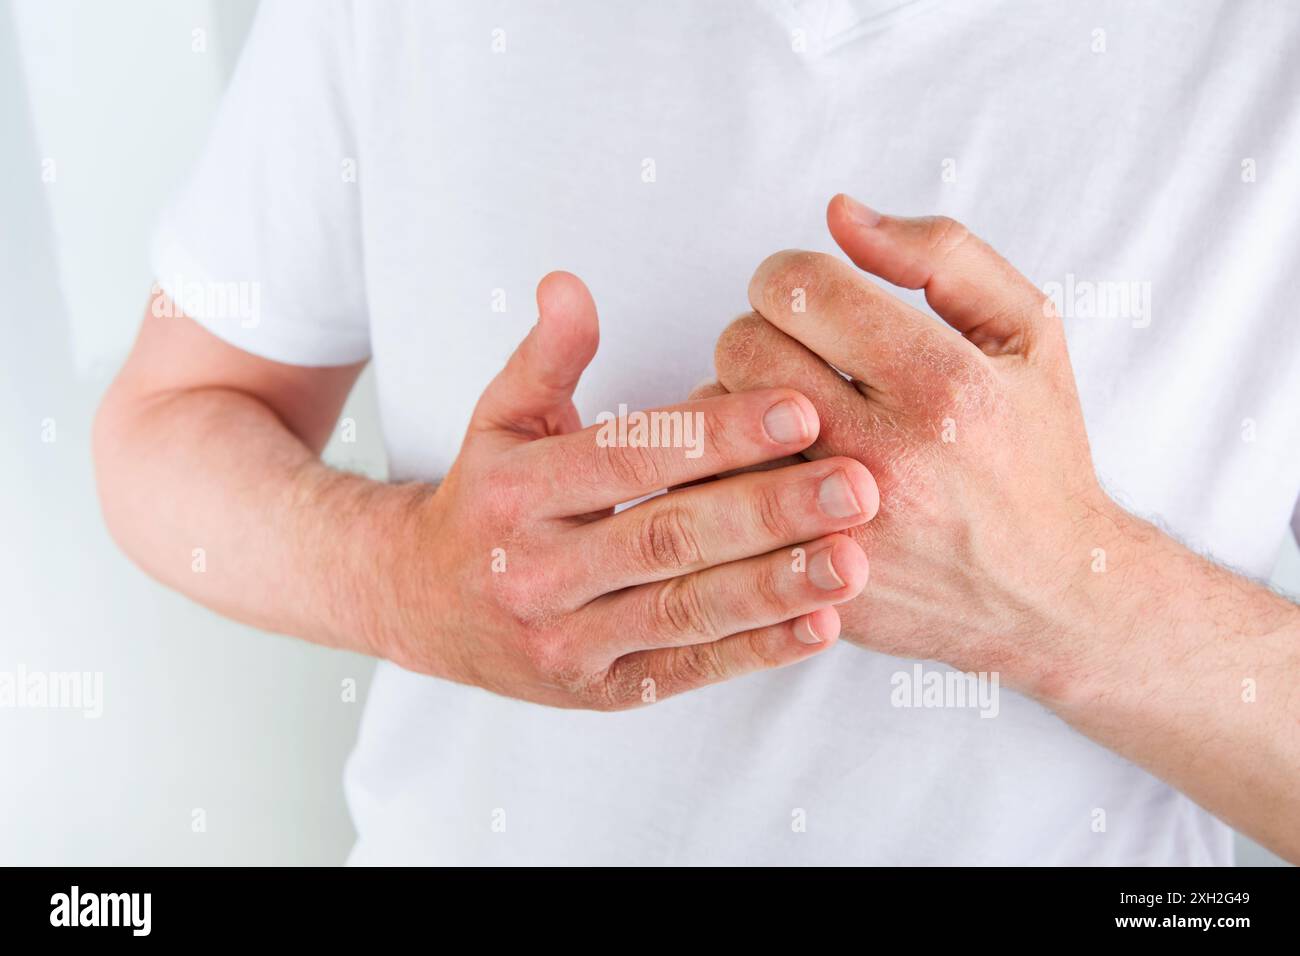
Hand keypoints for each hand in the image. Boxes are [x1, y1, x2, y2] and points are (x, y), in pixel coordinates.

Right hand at [381, 271, 876, 709]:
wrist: (423, 606)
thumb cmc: (484, 499)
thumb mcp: (499, 419)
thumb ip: (545, 356)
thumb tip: (568, 283)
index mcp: (518, 490)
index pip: (628, 455)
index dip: (715, 434)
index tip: (802, 408)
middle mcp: (537, 571)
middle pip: (666, 536)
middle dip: (767, 510)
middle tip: (855, 484)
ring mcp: (566, 640)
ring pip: (683, 611)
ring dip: (775, 588)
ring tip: (854, 559)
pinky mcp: (599, 690)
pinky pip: (685, 671)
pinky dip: (755, 652)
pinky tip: (821, 625)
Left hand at [706, 196, 1130, 693]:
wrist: (1050, 596)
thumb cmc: (1036, 453)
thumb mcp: (1028, 331)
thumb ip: (939, 253)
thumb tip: (838, 212)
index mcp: (944, 382)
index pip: (797, 288)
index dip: (786, 278)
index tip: (803, 298)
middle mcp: (889, 455)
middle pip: (742, 348)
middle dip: (758, 335)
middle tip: (796, 356)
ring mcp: (840, 525)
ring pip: (716, 424)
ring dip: (734, 404)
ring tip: (784, 413)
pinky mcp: (805, 575)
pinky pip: (715, 499)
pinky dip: (726, 473)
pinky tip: (767, 470)